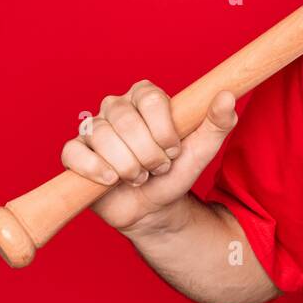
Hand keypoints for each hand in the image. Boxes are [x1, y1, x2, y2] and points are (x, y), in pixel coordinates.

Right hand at [60, 80, 239, 232]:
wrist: (156, 206)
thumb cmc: (177, 171)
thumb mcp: (204, 149)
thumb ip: (219, 122)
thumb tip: (227, 96)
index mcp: (145, 96)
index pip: (150, 98)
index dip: (163, 130)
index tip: (173, 150)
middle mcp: (116, 106)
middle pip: (126, 122)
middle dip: (148, 154)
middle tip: (158, 168)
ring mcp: (92, 129)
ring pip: (102, 138)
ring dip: (128, 167)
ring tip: (140, 176)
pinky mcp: (74, 153)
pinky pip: (74, 153)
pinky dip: (95, 170)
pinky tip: (112, 180)